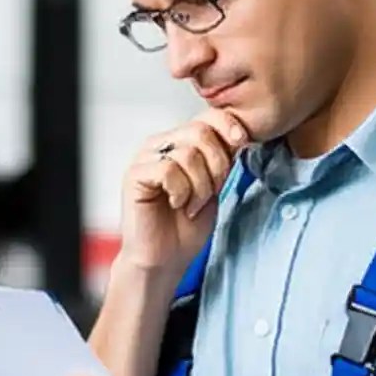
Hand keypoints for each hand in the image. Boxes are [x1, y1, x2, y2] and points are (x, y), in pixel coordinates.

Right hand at [119, 110, 249, 277]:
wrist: (166, 259)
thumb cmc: (186, 226)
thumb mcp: (215, 185)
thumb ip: (222, 158)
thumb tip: (239, 135)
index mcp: (180, 142)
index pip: (207, 117)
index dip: (228, 127)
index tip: (241, 144)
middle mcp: (160, 145)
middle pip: (200, 131)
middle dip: (217, 165)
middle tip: (211, 191)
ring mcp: (145, 158)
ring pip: (187, 153)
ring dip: (200, 185)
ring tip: (192, 204)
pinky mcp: (135, 175)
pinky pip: (168, 169)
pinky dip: (180, 191)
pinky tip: (176, 204)